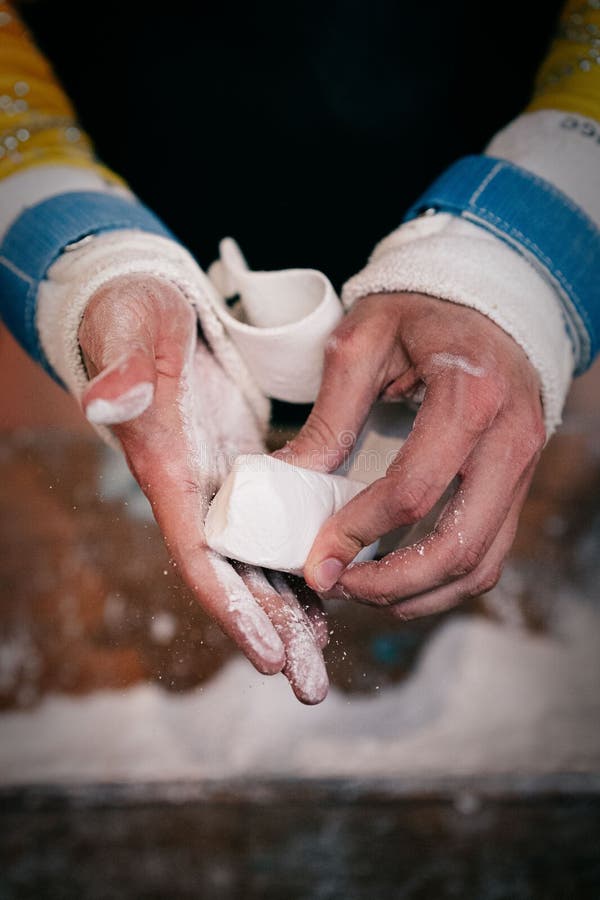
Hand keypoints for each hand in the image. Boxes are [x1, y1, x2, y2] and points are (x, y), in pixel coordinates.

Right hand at [78, 273, 327, 702]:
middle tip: (310, 688)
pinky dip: (299, 567)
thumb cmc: (136, 318)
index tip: (267, 656)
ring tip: (321, 667)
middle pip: (234, 579)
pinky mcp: (245, 472)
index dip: (232, 607)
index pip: (199, 554)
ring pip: (257, 565)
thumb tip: (108, 401)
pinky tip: (327, 600)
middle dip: (270, 634)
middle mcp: (193, 493)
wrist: (150, 308)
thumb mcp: (131, 331)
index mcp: (168, 471)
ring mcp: (220, 488)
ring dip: (290, 617)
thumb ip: (123, 370)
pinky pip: (273, 531)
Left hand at [277, 292, 545, 618]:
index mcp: (470, 396)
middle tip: (337, 587)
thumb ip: (329, 416)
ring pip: (481, 564)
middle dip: (391, 583)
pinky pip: (491, 552)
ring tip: (361, 591)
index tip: (316, 557)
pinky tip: (400, 580)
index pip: (414, 488)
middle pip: (459, 544)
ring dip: (419, 593)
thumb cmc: (421, 316)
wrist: (485, 306)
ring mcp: (522, 467)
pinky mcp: (518, 484)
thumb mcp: (362, 344)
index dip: (359, 532)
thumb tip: (286, 480)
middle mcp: (509, 439)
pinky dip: (445, 581)